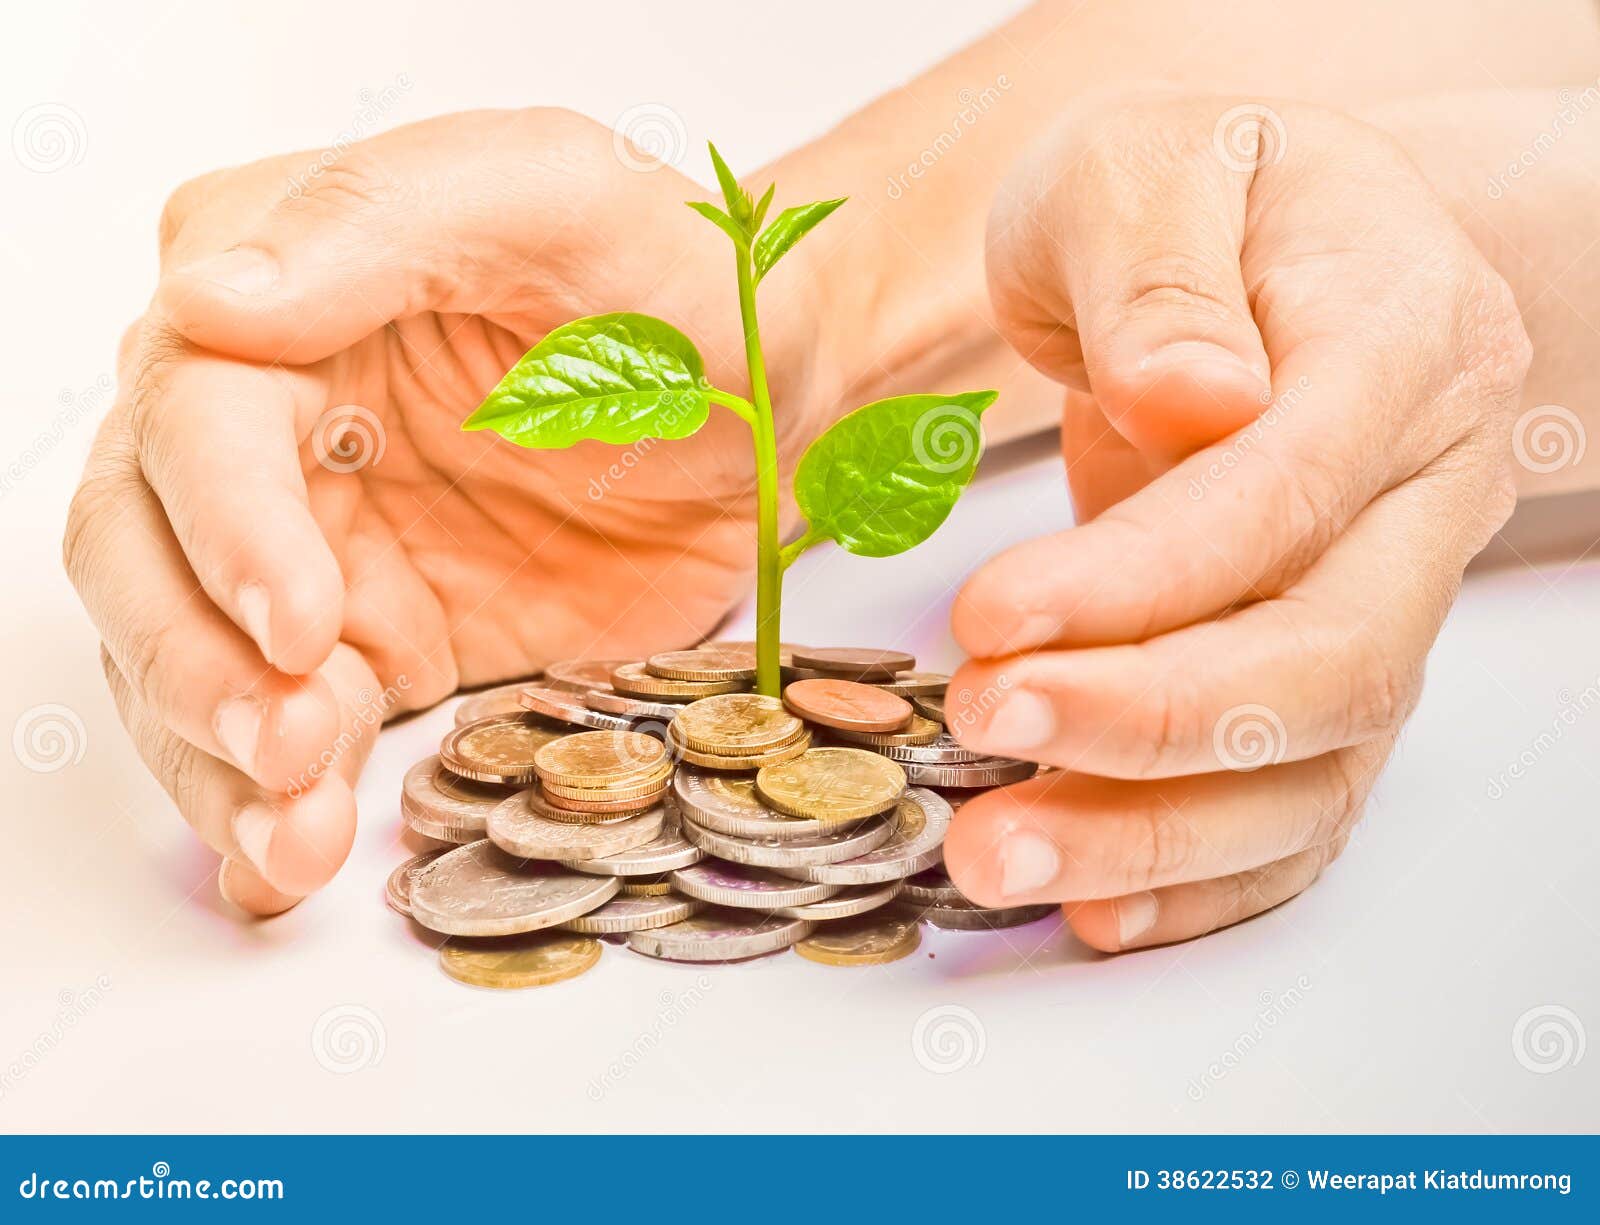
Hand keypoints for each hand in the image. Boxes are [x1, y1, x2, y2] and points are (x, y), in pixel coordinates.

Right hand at [63, 109, 839, 914]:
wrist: (784, 399)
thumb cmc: (682, 277)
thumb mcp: (558, 193)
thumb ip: (385, 221)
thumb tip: (208, 302)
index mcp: (282, 291)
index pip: (191, 417)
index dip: (225, 529)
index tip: (303, 622)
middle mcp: (268, 425)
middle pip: (145, 551)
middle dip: (196, 665)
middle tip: (288, 745)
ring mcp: (316, 545)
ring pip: (195, 662)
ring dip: (222, 762)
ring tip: (293, 840)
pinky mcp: (379, 643)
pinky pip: (292, 730)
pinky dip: (275, 805)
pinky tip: (285, 863)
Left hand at [942, 94, 1530, 949]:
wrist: (1260, 244)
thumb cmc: (1190, 190)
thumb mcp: (1144, 165)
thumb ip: (1160, 272)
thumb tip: (1191, 406)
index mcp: (1399, 336)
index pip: (1285, 492)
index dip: (1143, 580)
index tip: (990, 620)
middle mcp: (1426, 485)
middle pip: (1331, 660)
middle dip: (1146, 723)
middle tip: (981, 737)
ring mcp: (1393, 588)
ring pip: (1318, 761)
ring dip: (1156, 832)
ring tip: (995, 853)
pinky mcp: (1333, 661)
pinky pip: (1299, 798)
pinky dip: (1201, 870)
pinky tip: (1091, 902)